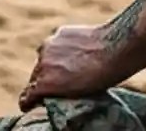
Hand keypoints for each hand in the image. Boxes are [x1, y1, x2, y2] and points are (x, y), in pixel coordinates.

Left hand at [20, 0, 145, 110]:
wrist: (116, 49)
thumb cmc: (117, 45)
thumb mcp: (98, 40)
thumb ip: (88, 47)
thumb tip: (105, 50)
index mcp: (59, 36)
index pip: (49, 58)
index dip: (54, 72)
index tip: (62, 80)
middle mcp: (47, 47)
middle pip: (40, 70)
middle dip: (48, 80)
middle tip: (65, 91)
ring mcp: (44, 64)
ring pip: (35, 83)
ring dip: (44, 90)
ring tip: (57, 99)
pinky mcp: (45, 82)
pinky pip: (28, 96)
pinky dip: (29, 103)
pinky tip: (31, 108)